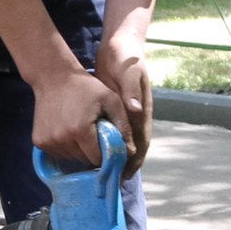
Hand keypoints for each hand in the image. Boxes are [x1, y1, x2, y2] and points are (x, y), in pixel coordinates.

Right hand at [31, 67, 127, 168]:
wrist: (53, 76)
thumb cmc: (86, 87)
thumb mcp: (110, 100)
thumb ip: (124, 125)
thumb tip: (131, 152)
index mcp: (80, 130)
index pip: (98, 159)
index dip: (106, 155)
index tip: (108, 145)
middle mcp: (62, 139)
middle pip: (84, 161)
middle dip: (93, 152)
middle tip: (95, 135)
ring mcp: (48, 142)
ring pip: (71, 159)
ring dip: (79, 151)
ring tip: (81, 131)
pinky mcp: (39, 142)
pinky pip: (58, 154)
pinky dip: (66, 147)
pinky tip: (68, 131)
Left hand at [96, 37, 152, 175]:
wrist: (119, 45)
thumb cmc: (126, 59)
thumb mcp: (129, 73)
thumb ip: (131, 91)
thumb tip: (136, 110)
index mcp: (141, 112)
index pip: (140, 143)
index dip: (134, 161)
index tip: (123, 176)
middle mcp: (133, 117)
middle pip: (130, 148)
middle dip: (121, 167)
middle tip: (108, 184)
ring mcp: (122, 115)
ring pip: (118, 143)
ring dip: (110, 158)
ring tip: (98, 175)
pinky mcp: (110, 112)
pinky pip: (107, 133)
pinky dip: (100, 145)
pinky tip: (89, 153)